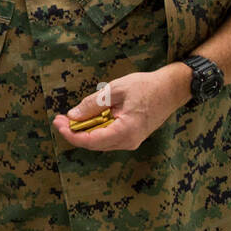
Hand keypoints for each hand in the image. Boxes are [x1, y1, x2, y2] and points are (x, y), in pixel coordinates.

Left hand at [53, 66, 190, 150]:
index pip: (91, 141)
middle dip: (74, 132)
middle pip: (93, 144)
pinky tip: (85, 119)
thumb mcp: (115, 90)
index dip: (71, 135)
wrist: (172, 89)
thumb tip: (73, 115)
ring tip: (67, 118)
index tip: (58, 124)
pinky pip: (107, 137)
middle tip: (58, 119)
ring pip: (99, 142)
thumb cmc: (146, 86)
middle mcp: (128, 141)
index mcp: (125, 131)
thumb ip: (93, 104)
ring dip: (82, 131)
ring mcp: (130, 141)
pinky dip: (94, 129)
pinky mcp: (130, 136)